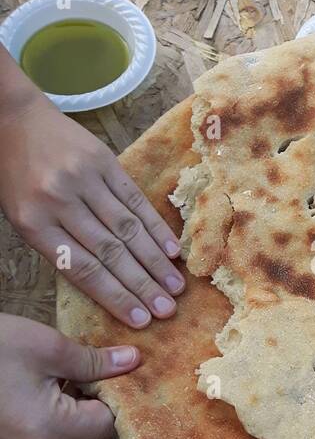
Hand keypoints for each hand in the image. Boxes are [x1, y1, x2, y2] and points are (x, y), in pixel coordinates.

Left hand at [0, 54, 184, 327]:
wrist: (12, 118)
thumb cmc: (16, 176)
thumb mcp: (22, 216)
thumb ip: (58, 245)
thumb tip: (104, 283)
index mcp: (34, 223)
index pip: (81, 269)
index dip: (114, 296)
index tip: (139, 320)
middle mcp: (59, 202)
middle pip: (110, 253)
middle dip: (142, 286)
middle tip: (167, 310)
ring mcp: (83, 179)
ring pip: (126, 229)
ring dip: (155, 262)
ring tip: (175, 287)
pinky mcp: (103, 160)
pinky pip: (134, 199)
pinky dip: (155, 227)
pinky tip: (171, 250)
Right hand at [0, 314, 140, 438]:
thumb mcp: (45, 347)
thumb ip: (93, 361)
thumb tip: (132, 362)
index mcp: (47, 431)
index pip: (107, 424)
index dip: (120, 394)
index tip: (123, 367)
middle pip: (82, 427)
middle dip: (92, 392)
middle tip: (95, 358)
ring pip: (58, 425)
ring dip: (66, 396)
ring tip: (60, 363)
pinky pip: (34, 424)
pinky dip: (42, 402)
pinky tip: (33, 375)